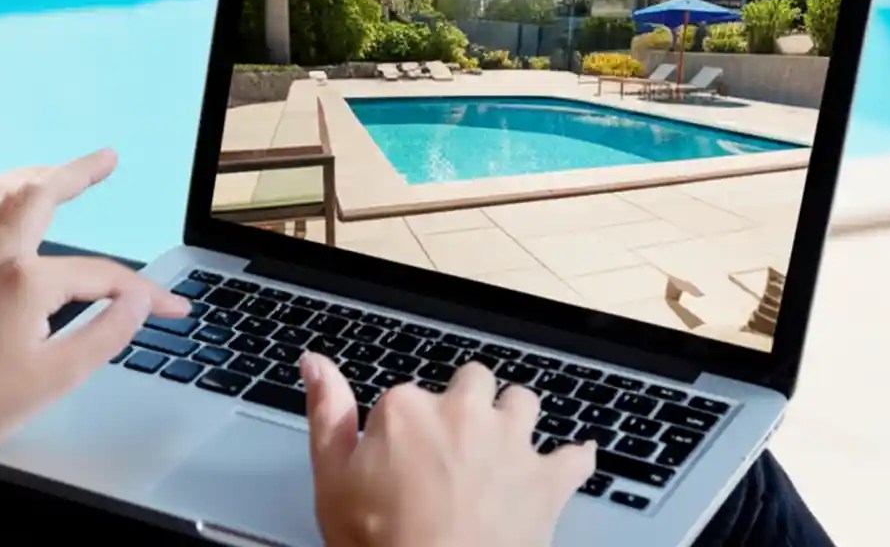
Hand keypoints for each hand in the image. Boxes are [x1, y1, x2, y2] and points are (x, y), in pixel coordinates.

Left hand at [0, 149, 187, 482]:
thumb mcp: (54, 379)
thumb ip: (104, 335)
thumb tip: (139, 304)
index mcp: (27, 282)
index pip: (103, 276)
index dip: (145, 293)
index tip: (177, 309)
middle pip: (42, 196)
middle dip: (79, 172)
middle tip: (109, 157)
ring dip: (33, 176)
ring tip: (58, 171)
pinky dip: (1, 204)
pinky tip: (11, 217)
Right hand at [301, 354, 595, 546]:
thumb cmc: (378, 544)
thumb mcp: (330, 479)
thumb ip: (326, 412)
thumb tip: (315, 362)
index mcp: (407, 409)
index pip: (406, 395)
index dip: (404, 427)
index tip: (399, 457)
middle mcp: (464, 413)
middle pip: (473, 382)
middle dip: (467, 405)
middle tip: (453, 445)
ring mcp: (511, 444)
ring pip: (523, 403)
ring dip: (515, 418)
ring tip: (502, 445)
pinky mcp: (546, 481)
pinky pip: (575, 457)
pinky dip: (573, 459)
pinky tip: (572, 460)